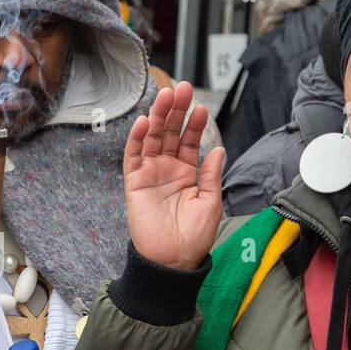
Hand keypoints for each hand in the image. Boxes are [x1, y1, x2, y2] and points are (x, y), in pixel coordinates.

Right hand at [123, 82, 224, 269]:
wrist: (173, 260)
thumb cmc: (193, 237)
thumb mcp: (211, 202)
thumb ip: (211, 174)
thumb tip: (218, 148)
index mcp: (186, 173)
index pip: (189, 141)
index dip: (194, 124)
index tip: (201, 108)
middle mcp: (166, 170)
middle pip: (168, 133)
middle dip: (175, 111)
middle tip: (181, 89)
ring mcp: (149, 174)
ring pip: (151, 138)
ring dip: (157, 117)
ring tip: (165, 97)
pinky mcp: (134, 183)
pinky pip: (133, 157)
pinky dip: (135, 139)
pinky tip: (142, 122)